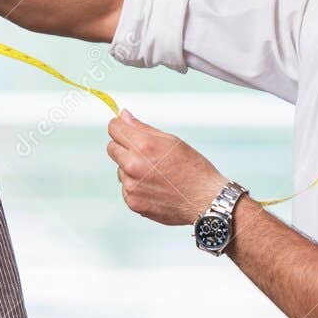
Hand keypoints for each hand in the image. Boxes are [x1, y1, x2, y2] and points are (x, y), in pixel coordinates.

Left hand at [107, 109, 226, 225]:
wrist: (205, 200)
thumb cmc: (193, 168)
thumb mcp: (172, 141)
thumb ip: (143, 128)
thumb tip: (122, 116)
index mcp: (144, 146)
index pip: (114, 128)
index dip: (120, 127)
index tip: (125, 129)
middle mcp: (133, 165)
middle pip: (111, 148)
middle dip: (123, 147)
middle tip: (144, 153)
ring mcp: (131, 186)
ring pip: (120, 169)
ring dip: (131, 169)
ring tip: (156, 175)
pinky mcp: (132, 202)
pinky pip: (126, 188)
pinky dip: (137, 186)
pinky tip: (156, 188)